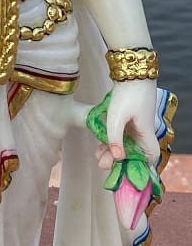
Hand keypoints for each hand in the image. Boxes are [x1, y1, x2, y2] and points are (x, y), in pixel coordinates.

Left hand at [104, 79, 159, 231]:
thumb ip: (114, 137)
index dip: (140, 168)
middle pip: (133, 153)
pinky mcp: (129, 119)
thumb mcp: (116, 117)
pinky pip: (121, 136)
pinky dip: (111, 141)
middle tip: (101, 163)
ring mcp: (137, 125)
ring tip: (97, 156)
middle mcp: (143, 131)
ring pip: (125, 145)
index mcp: (145, 134)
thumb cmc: (126, 95)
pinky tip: (99, 145)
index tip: (125, 174)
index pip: (148, 158)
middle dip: (117, 161)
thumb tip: (116, 158)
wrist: (131, 72)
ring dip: (112, 151)